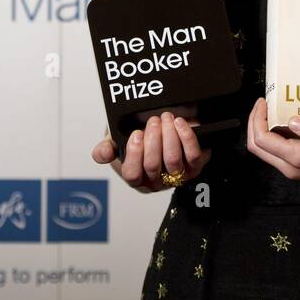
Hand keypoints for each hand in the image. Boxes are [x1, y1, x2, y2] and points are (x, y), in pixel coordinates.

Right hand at [91, 105, 210, 192]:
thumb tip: (104, 153)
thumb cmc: (141, 138)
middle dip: (153, 138)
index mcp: (136, 178)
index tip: (136, 133)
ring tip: (165, 118)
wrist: (167, 129)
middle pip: (152, 166)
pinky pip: (193, 155)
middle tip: (153, 120)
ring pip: (173, 160)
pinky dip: (186, 136)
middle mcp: (157, 181)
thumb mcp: (117, 141)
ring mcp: (177, 176)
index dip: (134, 154)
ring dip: (169, 135)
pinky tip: (179, 122)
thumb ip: (106, 148)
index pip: (132, 175)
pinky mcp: (195, 166)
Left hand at [245, 97, 299, 191]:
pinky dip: (273, 136)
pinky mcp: (299, 168)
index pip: (261, 140)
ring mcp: (293, 170)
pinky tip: (284, 122)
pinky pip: (277, 152)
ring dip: (262, 129)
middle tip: (262, 104)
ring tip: (271, 110)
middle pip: (257, 147)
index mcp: (296, 158)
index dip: (257, 119)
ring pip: (265, 150)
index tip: (264, 102)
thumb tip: (292, 120)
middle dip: (254, 123)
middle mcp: (290, 168)